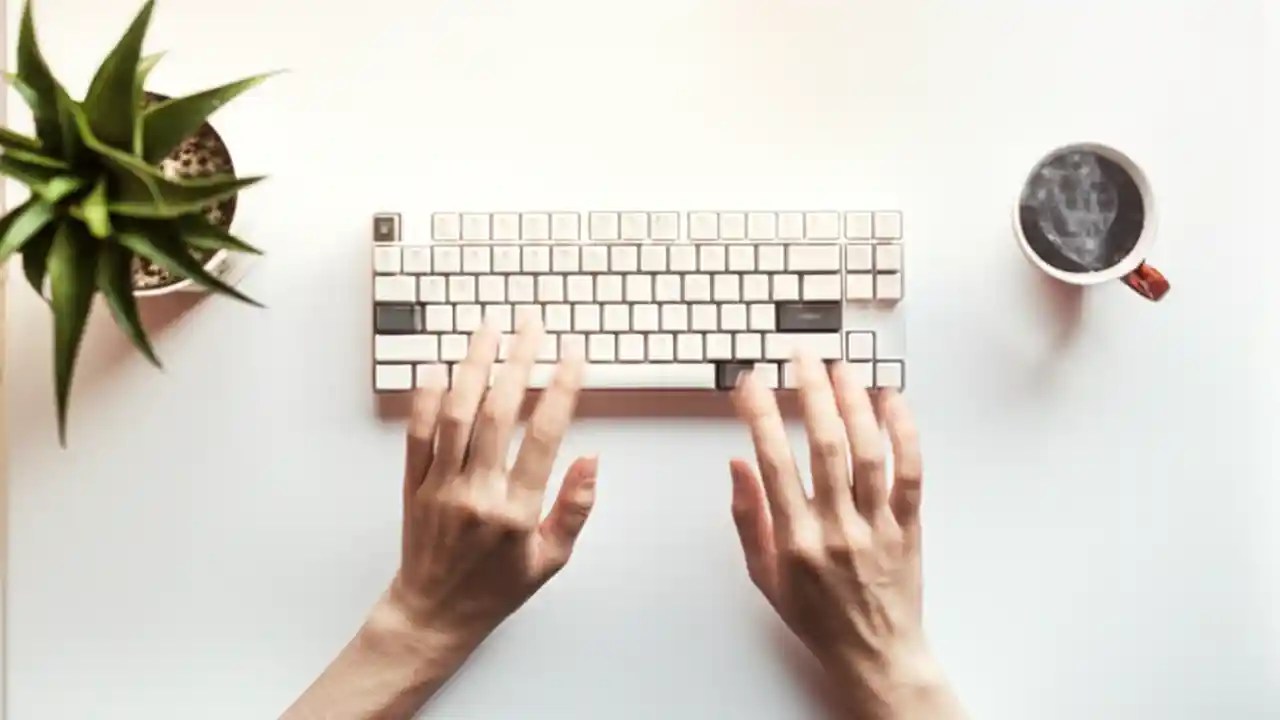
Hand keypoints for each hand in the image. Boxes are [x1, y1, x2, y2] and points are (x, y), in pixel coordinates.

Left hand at [283, 320, 596, 718]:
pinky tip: (437, 367)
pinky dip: (426, 399)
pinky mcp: (413, 486)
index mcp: (517, 511)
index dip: (561, 388)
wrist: (434, 615)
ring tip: (487, 328)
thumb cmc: (496, 589)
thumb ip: (574, 508)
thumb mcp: (551, 560)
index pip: (544, 435)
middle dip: (518, 360)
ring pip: (456, 414)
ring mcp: (441, 487)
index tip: (572, 354)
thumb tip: (592, 458)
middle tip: (531, 322)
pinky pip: (417, 435)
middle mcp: (477, 493)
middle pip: (499, 411)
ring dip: (472, 366)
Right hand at [728, 354, 964, 718]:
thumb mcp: (764, 576)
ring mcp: (877, 525)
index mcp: (796, 540)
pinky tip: (892, 401)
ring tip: (842, 368)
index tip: (751, 382)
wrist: (875, 654)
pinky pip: (911, 472)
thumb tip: (738, 463)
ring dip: (855, 402)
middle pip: (825, 445)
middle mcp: (837, 527)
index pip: (774, 461)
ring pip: (868, 451)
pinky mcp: (909, 525)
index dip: (760, 414)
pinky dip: (904, 433)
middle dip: (811, 392)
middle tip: (801, 357)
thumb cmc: (816, 617)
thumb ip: (748, 519)